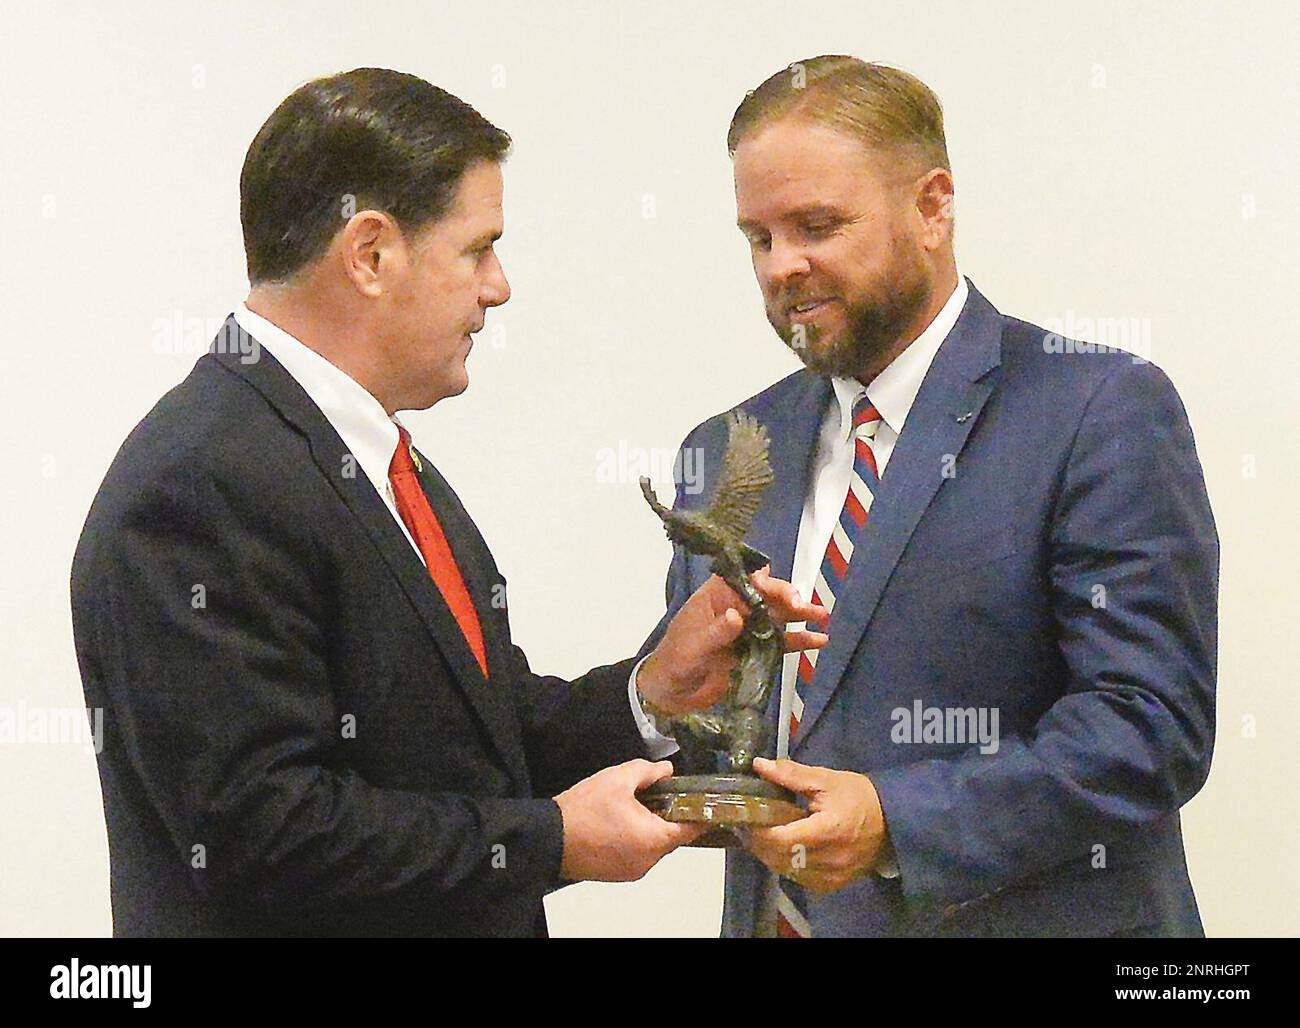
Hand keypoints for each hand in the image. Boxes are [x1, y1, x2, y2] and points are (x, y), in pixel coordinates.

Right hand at [554, 759, 703, 881]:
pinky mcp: (616, 876)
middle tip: (655, 794)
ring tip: (632, 807)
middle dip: (667, 816)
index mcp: (655, 840)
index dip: (695, 811)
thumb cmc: (586, 808)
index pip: (691, 829)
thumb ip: (647, 772)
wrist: (547, 839)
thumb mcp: (617, 779)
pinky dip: (635, 840)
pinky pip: (637, 855)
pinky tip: (618, 823)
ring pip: (653, 847)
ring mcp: (632, 872)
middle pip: (671, 838)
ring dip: (649, 829)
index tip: (695, 796)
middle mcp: (649, 862)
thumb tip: (667, 771)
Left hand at [637, 567, 828, 715]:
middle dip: (788, 596)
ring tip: (822, 615)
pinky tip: (819, 640)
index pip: (745, 579)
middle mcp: (737, 607)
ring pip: (780, 615)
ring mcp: (749, 629)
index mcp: (716, 596)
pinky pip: (782, 642)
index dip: (764, 580)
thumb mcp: (691, 646)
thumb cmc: (675, 661)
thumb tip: (737, 615)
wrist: (673, 695)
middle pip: (768, 594)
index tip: (777, 590)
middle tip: (803, 605)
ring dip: (801, 613)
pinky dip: (800, 640)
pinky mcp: (757, 650)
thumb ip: (716, 631)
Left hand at [743, 757, 890, 892]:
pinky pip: (801, 880)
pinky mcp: (834, 884)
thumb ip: (791, 775)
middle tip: (748, 826)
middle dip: (759, 843)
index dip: (758, 831)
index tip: (746, 817)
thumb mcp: (826, 779)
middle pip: (779, 858)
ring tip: (762, 836)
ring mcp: (832, 875)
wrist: (894, 821)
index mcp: (826, 831)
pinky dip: (788, 866)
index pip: (779, 839)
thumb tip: (759, 766)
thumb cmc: (859, 796)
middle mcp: (828, 859)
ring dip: (771, 856)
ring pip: (787, 872)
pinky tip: (784, 851)